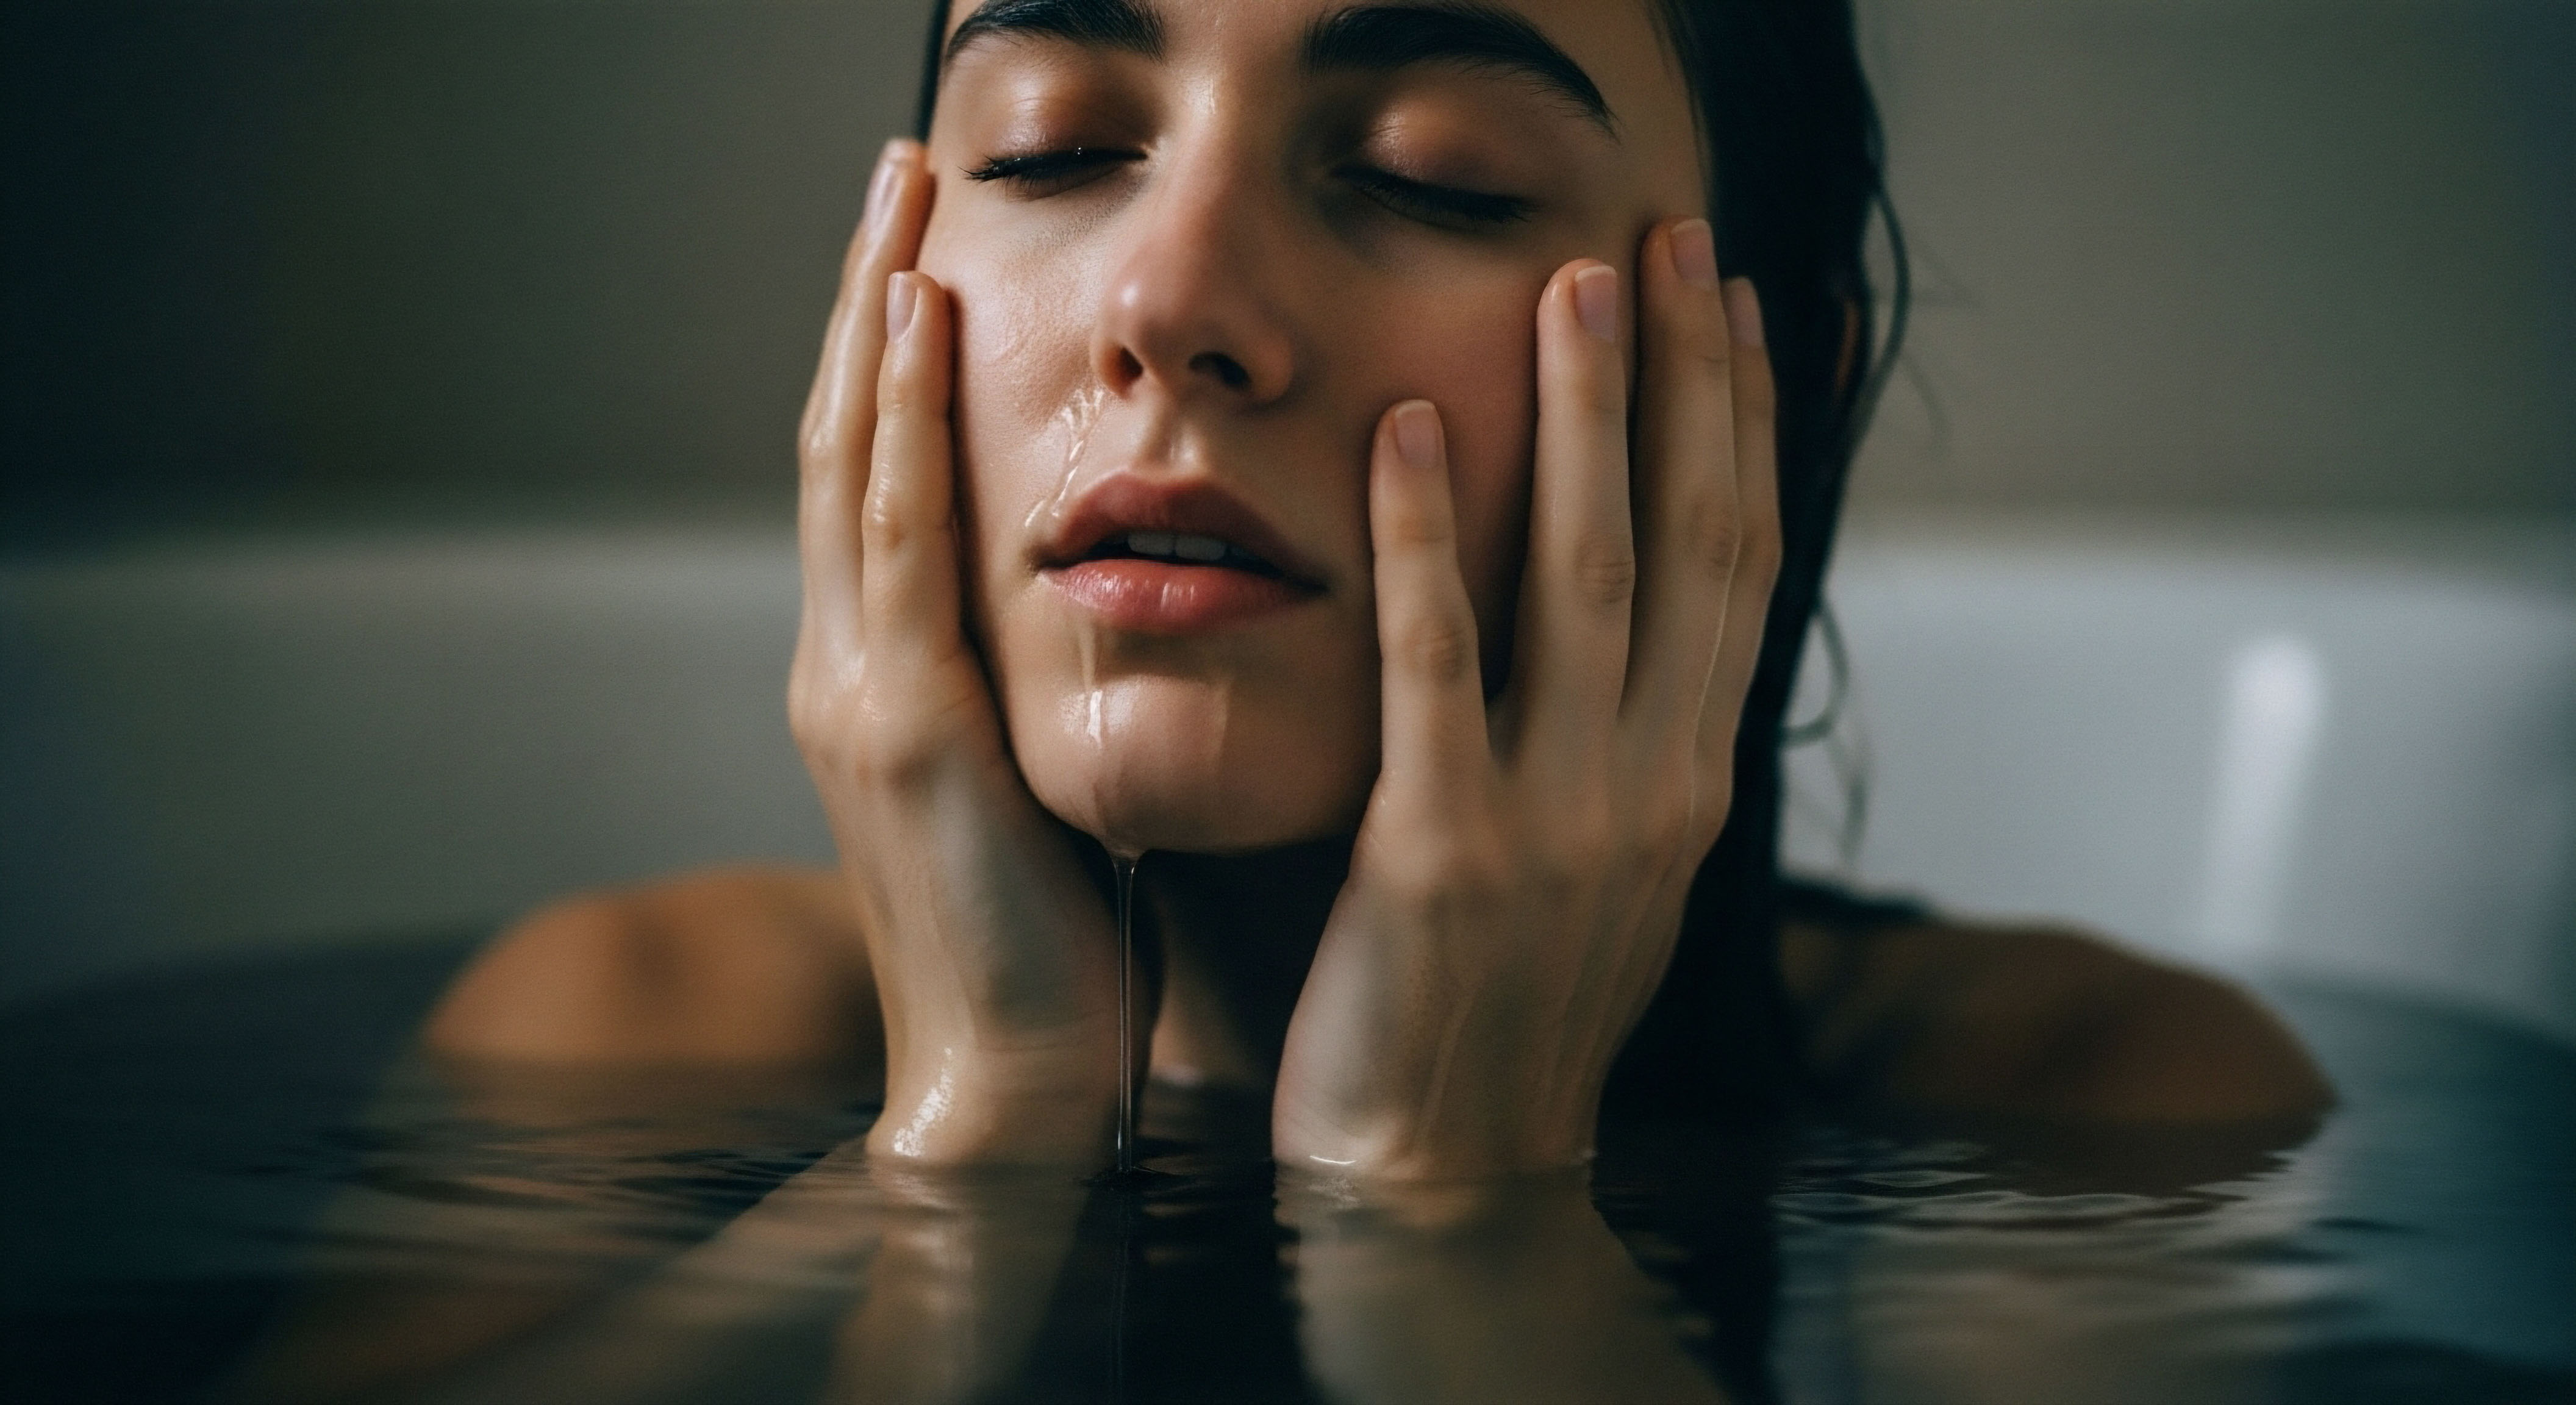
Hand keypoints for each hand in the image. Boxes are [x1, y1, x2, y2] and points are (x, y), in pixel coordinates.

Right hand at [791, 141, 1120, 1164]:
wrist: (1015, 1088)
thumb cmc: (1050, 951)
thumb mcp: (1032, 790)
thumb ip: (1031, 694)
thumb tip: (1094, 613)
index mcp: (883, 685)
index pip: (877, 481)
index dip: (891, 357)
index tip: (923, 246)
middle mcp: (846, 671)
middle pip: (843, 442)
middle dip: (866, 299)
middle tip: (896, 172)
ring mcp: (857, 695)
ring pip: (851, 464)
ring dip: (874, 322)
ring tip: (900, 201)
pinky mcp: (900, 729)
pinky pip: (896, 541)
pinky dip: (902, 425)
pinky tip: (922, 326)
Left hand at [1271, 219, 1779, 1180]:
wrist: (1442, 1180)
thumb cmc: (1496, 1011)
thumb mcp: (1596, 867)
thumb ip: (1618, 740)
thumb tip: (1634, 620)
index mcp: (1688, 783)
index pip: (1741, 566)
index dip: (1750, 424)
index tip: (1745, 305)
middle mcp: (1652, 789)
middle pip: (1693, 542)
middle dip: (1688, 381)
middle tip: (1675, 240)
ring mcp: (1557, 822)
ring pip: (1593, 580)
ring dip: (1589, 421)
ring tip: (1574, 287)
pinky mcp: (1439, 854)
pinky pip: (1439, 668)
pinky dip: (1431, 544)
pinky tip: (1411, 431)